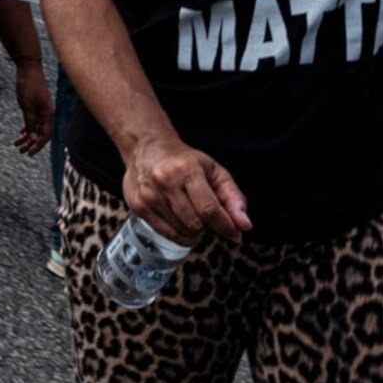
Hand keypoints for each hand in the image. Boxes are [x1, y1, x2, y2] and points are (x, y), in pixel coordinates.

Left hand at [12, 57, 52, 154]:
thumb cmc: (29, 85)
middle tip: (22, 151)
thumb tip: (33, 139)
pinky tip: (21, 133)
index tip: (30, 153)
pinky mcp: (35, 105)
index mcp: (48, 114)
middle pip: (41, 133)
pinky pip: (33, 121)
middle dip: (32, 143)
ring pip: (35, 128)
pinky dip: (27, 128)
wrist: (28, 68)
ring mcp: (41, 109)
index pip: (45, 135)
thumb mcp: (27, 106)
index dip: (38, 145)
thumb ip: (30, 123)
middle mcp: (46, 113)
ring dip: (27, 137)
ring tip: (18, 144)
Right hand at [120, 136, 248, 246]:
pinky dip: (179, 234)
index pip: (209, 209)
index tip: (235, 235)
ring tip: (193, 217)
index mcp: (187, 169)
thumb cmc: (184, 161)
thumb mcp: (214, 171)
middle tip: (208, 218)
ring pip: (182, 232)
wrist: (146, 148)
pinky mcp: (138, 205)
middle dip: (208, 228)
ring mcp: (149, 194)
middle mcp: (165, 181)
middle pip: (196, 224)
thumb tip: (245, 225)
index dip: (225, 227)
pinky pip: (166, 234)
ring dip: (194, 232)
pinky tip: (181, 221)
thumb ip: (233, 198)